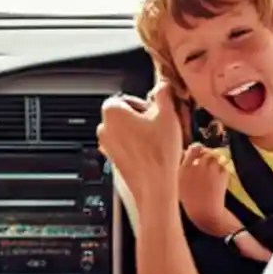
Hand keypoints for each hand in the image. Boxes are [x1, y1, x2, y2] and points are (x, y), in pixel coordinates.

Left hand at [97, 82, 183, 204]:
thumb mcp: (168, 115)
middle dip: (142, 118)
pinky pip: (126, 146)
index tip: (156, 112)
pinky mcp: (113, 160)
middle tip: (160, 126)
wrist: (155, 188)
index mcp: (112, 111)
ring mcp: (107, 146)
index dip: (144, 104)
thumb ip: (163, 94)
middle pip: (125, 114)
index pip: (127, 98)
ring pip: (125, 131)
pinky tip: (154, 153)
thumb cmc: (159, 154)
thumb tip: (163, 84)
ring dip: (141, 133)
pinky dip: (138, 147)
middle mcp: (104, 128)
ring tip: (159, 141)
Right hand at [178, 144, 236, 236]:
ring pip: (215, 157)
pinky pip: (224, 166)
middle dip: (207, 155)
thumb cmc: (190, 203)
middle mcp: (196, 165)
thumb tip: (186, 153)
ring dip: (216, 162)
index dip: (197, 150)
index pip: (192, 149)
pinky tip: (220, 180)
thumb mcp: (179, 186)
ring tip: (214, 173)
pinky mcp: (222, 174)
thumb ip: (182, 169)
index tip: (199, 152)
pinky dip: (223, 171)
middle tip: (209, 164)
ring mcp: (210, 169)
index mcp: (183, 169)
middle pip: (205, 151)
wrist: (206, 215)